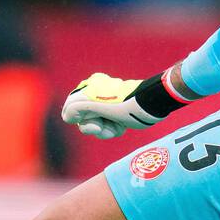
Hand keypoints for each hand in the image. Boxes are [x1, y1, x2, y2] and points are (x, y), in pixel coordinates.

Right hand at [60, 71, 187, 139]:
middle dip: (95, 127)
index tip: (94, 123)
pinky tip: (123, 126)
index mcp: (88, 89)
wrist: (153, 105)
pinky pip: (106, 127)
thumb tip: (66, 117)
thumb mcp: (99, 105)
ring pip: (95, 126)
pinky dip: (114, 129)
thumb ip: (77, 108)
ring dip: (106, 130)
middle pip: (83, 120)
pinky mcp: (115, 113)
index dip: (80, 121)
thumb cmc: (127, 104)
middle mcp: (94, 95)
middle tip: (106, 126)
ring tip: (118, 125)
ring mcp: (105, 105)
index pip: (70, 111)